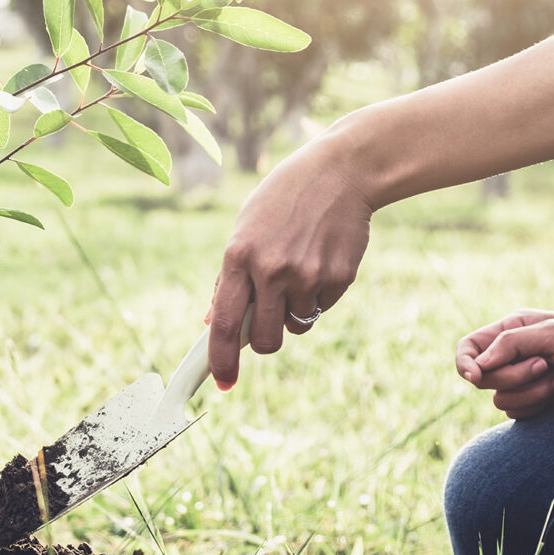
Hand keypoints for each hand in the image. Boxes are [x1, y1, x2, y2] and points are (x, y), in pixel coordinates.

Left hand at [208, 132, 372, 389]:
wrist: (341, 171)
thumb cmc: (284, 199)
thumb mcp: (247, 227)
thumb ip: (229, 276)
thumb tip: (212, 321)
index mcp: (239, 256)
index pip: (224, 323)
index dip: (221, 360)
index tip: (223, 383)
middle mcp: (271, 270)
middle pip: (265, 340)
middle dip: (266, 341)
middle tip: (270, 320)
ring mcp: (307, 275)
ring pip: (297, 325)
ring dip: (295, 311)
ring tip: (300, 268)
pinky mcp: (339, 277)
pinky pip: (322, 307)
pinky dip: (320, 295)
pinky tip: (321, 259)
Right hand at [455, 309, 553, 419]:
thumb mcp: (553, 333)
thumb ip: (511, 344)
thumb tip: (478, 365)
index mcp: (510, 330)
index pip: (468, 348)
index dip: (464, 364)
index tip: (476, 376)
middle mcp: (512, 354)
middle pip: (483, 378)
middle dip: (512, 377)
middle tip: (544, 366)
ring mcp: (524, 379)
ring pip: (499, 398)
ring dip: (530, 393)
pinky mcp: (537, 400)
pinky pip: (517, 413)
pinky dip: (536, 405)